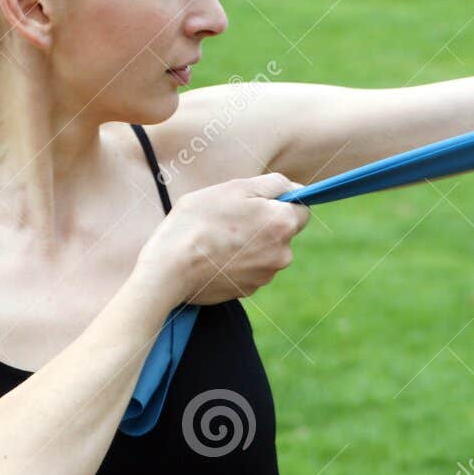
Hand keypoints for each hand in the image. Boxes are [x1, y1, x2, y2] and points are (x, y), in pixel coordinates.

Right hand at [135, 172, 310, 305]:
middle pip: (283, 231)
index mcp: (283, 224)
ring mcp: (266, 275)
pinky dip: (238, 262)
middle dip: (264, 223)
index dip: (282, 200)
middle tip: (230, 217)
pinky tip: (215, 256)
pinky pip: (250, 269)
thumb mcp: (235, 188)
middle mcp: (283, 253)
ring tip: (218, 238)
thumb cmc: (199, 221)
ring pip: (266, 251)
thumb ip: (273, 184)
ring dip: (251, 243)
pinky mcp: (248, 290)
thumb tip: (295, 189)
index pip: (303, 208)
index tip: (258, 200)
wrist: (170, 268)